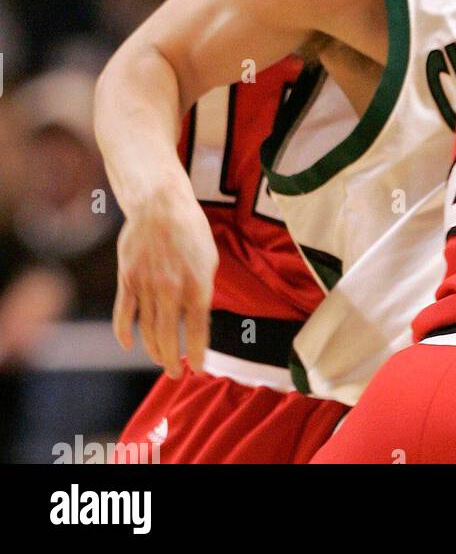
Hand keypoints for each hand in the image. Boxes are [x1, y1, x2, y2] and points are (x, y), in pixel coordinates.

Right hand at [113, 191, 218, 378]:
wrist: (160, 205)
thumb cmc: (191, 229)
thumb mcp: (209, 259)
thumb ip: (203, 289)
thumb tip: (198, 315)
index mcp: (197, 286)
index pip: (197, 333)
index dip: (198, 355)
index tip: (199, 369)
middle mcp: (172, 291)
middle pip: (169, 339)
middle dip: (173, 362)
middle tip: (174, 373)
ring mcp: (147, 287)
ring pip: (147, 331)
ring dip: (153, 351)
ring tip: (160, 361)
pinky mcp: (127, 280)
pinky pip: (123, 314)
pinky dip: (124, 333)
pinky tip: (129, 344)